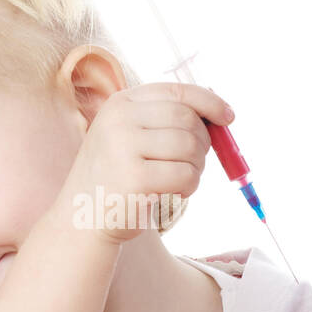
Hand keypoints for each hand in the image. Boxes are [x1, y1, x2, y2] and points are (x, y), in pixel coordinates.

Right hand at [49, 82, 234, 245]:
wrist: (83, 219)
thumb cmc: (117, 177)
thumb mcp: (131, 137)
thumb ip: (166, 120)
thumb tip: (220, 110)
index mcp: (120, 103)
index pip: (176, 91)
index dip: (209, 102)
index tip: (228, 117)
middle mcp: (119, 120)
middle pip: (188, 120)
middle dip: (204, 142)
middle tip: (197, 161)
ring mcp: (124, 148)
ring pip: (190, 148)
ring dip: (197, 167)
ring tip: (182, 179)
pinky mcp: (135, 179)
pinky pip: (186, 175)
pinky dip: (189, 186)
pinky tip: (174, 193)